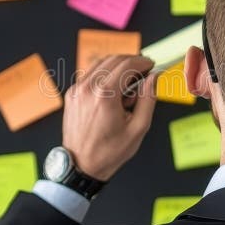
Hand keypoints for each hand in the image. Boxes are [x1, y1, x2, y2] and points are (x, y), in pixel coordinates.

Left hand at [62, 55, 157, 181]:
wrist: (81, 165)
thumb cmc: (108, 152)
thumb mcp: (138, 128)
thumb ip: (148, 99)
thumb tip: (153, 78)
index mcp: (105, 96)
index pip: (127, 64)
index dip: (143, 62)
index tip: (152, 66)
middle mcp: (88, 88)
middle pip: (114, 59)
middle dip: (132, 62)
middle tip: (144, 74)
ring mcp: (77, 89)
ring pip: (101, 63)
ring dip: (118, 66)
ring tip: (129, 85)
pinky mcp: (72, 93)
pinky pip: (90, 74)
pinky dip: (105, 74)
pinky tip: (113, 90)